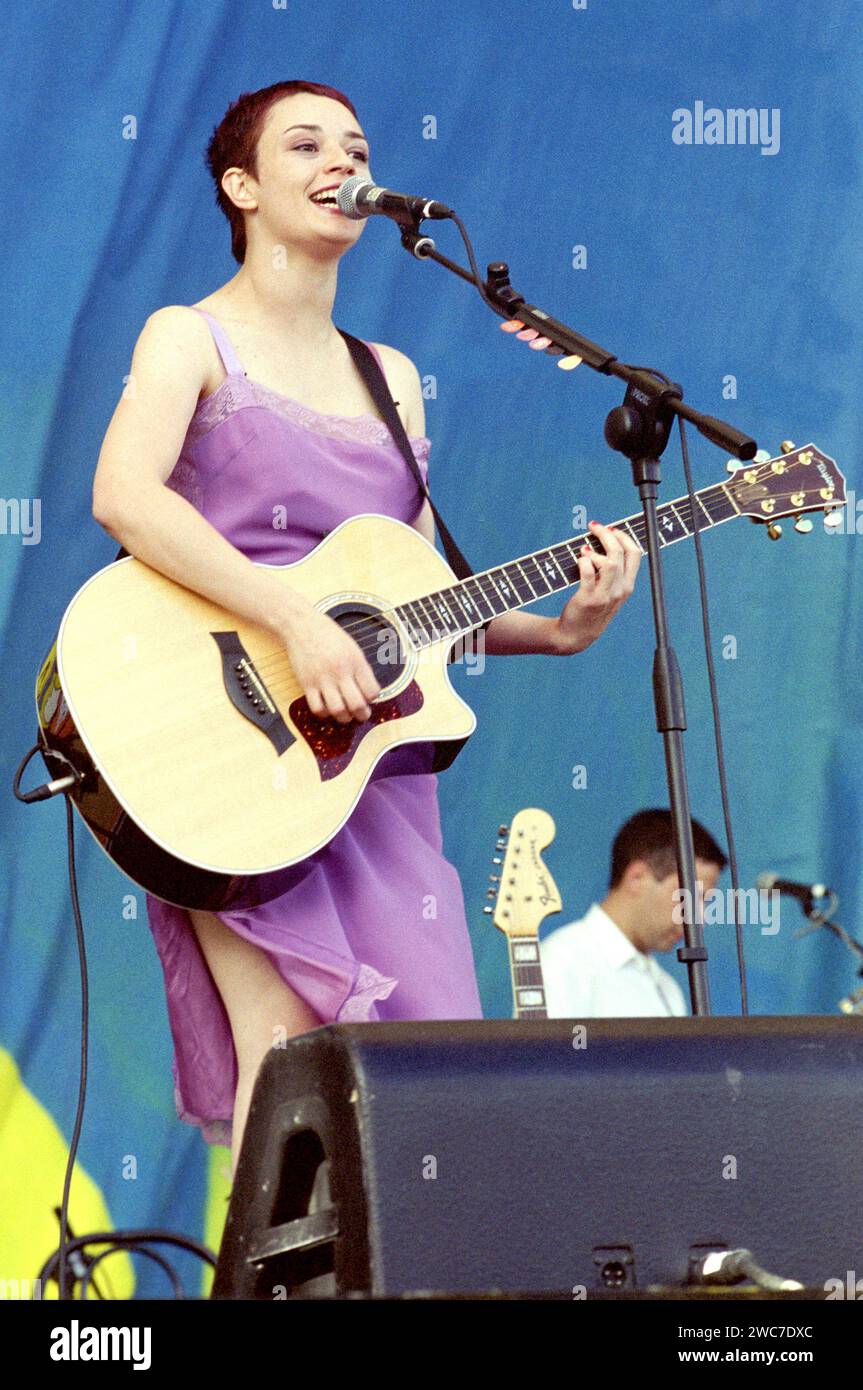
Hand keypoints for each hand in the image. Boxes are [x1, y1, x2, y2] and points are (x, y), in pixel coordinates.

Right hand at [276, 601, 380, 723]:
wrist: (302, 625)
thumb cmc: (328, 635)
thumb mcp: (352, 647)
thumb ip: (361, 669)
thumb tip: (369, 692)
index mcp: (356, 661)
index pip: (372, 691)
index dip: (372, 699)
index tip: (368, 698)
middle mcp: (341, 671)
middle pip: (357, 705)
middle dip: (362, 714)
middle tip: (361, 714)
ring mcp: (323, 678)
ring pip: (338, 710)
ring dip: (344, 717)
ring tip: (345, 714)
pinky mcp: (307, 683)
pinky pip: (317, 708)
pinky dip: (324, 713)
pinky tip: (326, 707)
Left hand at [555, 521, 640, 653]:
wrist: (577, 635)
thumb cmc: (592, 607)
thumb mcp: (609, 591)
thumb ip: (611, 571)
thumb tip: (604, 541)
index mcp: (628, 585)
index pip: (635, 554)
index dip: (624, 536)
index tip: (611, 528)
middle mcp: (620, 590)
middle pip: (621, 553)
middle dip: (607, 534)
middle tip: (593, 527)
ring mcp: (606, 596)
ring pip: (609, 563)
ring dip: (595, 550)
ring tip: (584, 549)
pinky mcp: (589, 599)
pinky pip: (588, 573)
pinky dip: (583, 562)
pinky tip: (579, 560)